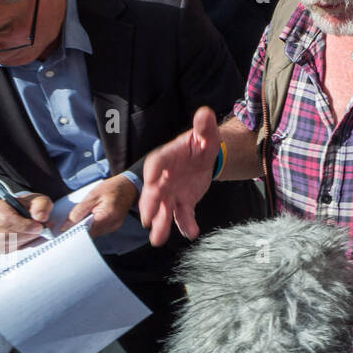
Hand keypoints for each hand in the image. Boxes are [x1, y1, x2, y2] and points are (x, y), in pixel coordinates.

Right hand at [0, 195, 51, 254]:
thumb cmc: (26, 207)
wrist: (15, 213)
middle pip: (5, 236)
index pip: (6, 220)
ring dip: (22, 241)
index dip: (25, 226)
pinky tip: (20, 238)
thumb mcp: (37, 200)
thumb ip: (41, 206)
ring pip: (5, 245)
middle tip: (39, 232)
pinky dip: (16, 246)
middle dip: (27, 235)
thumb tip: (40, 217)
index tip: (39, 227)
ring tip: (30, 233)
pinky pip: (3, 250)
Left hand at [62, 175, 137, 238]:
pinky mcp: (113, 226)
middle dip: (78, 230)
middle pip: (89, 235)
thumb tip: (66, 226)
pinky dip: (91, 226)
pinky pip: (98, 230)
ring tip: (79, 218)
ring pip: (93, 233)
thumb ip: (79, 211)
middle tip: (68, 224)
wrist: (129, 186)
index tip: (63, 230)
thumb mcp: (92, 195)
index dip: (73, 232)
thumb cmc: (112, 188)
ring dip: (84, 228)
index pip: (86, 231)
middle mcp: (112, 225)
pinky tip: (88, 218)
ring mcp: (113, 227)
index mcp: (107, 216)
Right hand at [140, 107, 220, 245]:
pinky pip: (183, 215)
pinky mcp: (183, 202)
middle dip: (149, 205)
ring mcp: (172, 193)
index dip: (154, 171)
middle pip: (153, 192)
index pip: (156, 163)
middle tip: (147, 218)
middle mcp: (163, 178)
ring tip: (158, 239)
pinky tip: (191, 233)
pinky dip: (185, 225)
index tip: (151, 179)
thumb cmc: (200, 144)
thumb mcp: (205, 135)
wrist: (205, 159)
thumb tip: (204, 113)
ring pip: (163, 209)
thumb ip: (204, 127)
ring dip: (160, 224)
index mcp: (166, 157)